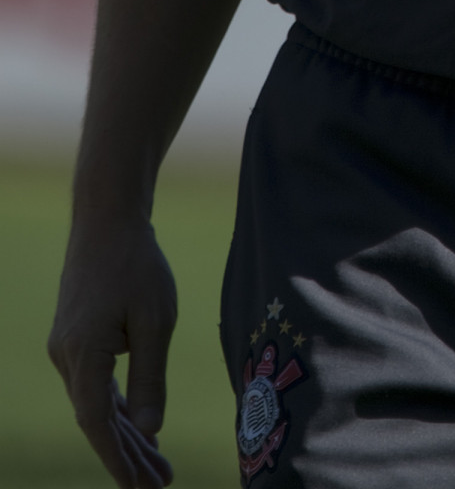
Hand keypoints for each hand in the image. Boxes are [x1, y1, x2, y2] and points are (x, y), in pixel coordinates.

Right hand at [49, 215, 177, 486]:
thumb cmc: (137, 264)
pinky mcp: (75, 339)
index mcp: (82, 355)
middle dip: (129, 456)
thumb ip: (150, 377)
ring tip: (159, 467)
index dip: (118, 460)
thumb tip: (149, 430)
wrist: (107, 218)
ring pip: (97, 404)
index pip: (97, 423)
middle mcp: (66, 357)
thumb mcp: (156, 320)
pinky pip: (96, 384)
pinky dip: (119, 407)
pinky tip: (141, 429)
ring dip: (126, 435)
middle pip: (98, 420)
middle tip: (162, 484)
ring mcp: (67, 349)